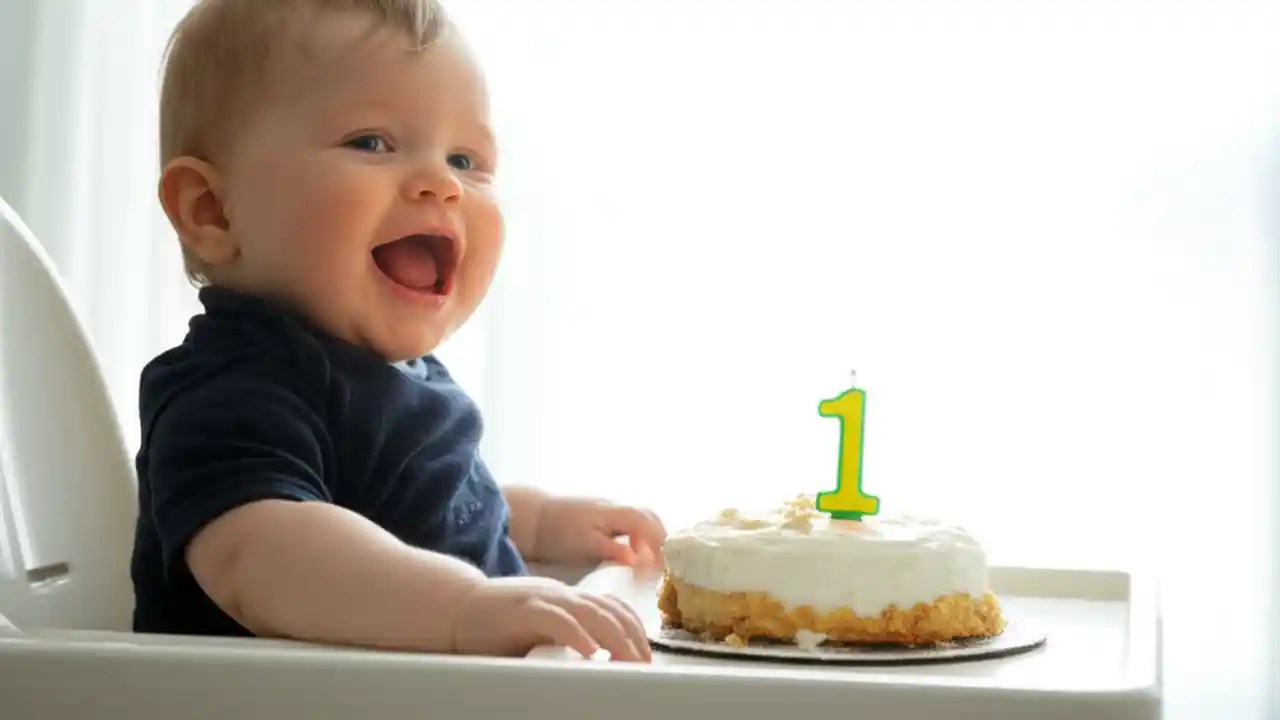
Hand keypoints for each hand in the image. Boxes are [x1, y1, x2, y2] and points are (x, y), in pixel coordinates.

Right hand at [452, 576, 650, 660]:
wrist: (456, 607)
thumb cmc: (498, 623)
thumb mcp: (540, 626)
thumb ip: (566, 634)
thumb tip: (597, 658)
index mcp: (568, 597)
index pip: (612, 606)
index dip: (634, 629)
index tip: (646, 654)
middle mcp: (561, 595)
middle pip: (610, 611)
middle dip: (633, 638)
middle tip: (645, 665)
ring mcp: (544, 600)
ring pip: (592, 614)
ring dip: (616, 639)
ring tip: (630, 662)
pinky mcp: (525, 610)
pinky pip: (558, 621)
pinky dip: (578, 636)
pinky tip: (591, 652)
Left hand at [534, 497, 666, 567]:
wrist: (533, 517)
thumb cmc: (559, 532)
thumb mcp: (586, 545)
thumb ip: (614, 551)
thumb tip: (639, 560)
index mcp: (619, 512)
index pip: (650, 526)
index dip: (659, 547)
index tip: (659, 569)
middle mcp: (620, 506)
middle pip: (652, 519)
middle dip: (661, 542)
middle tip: (661, 567)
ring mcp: (612, 509)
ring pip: (643, 520)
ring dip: (651, 539)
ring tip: (649, 564)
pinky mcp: (605, 515)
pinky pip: (632, 523)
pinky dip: (640, 537)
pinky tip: (633, 554)